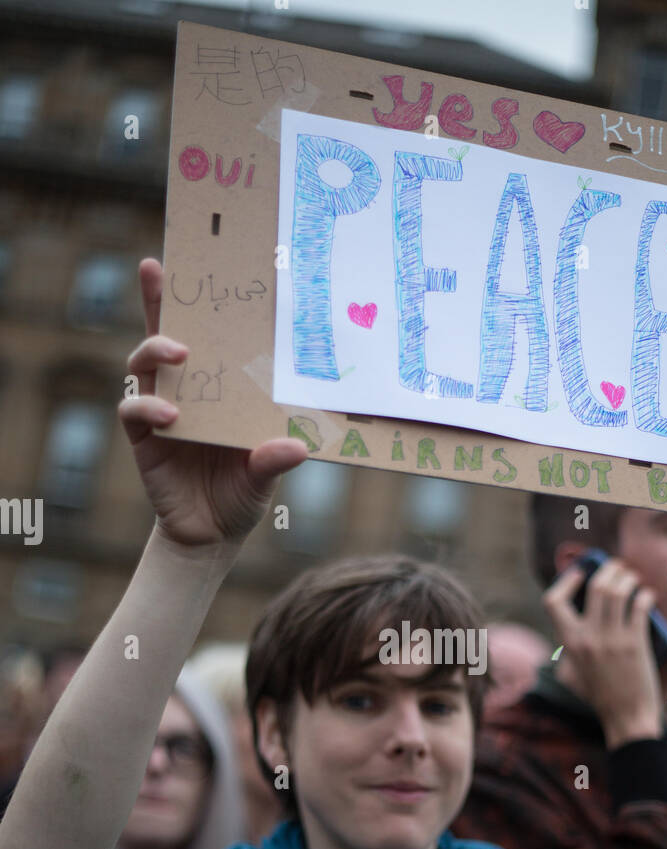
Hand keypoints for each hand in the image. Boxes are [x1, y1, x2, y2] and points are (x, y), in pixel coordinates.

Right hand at [118, 260, 307, 549]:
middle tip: (157, 269)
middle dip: (159, 297)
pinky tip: (170, 413)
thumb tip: (297, 446)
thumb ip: (274, 459)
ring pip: (143, 362)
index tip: (197, 260)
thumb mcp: (266, 474)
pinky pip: (134, 409)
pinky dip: (148, 406)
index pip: (209, 334)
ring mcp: (160, 406)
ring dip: (156, 349)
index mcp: (220, 385)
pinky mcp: (142, 435)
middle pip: (165, 331)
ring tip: (180, 353)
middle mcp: (187, 387)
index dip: (199, 298)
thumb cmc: (243, 492)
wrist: (213, 535)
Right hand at [543, 558, 664, 746]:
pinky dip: (645, 595)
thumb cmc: (599, 697)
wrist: (626, 717)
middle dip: (608, 570)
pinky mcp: (635, 644)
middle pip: (595, 587)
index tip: (581, 573)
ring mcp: (612, 640)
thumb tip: (570, 628)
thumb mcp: (571, 674)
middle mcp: (588, 637)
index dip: (566, 581)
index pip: (553, 601)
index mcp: (568, 643)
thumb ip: (566, 651)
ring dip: (627, 579)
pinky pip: (639, 607)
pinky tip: (647, 595)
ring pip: (618, 592)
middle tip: (618, 567)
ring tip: (633, 579)